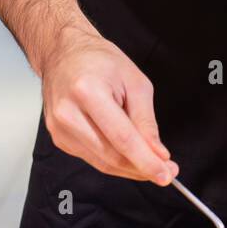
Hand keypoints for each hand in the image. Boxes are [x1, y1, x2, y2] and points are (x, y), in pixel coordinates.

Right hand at [41, 27, 178, 184]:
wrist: (64, 53)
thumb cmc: (100, 61)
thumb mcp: (135, 82)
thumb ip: (146, 121)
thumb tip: (158, 154)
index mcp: (88, 92)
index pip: (122, 138)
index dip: (146, 160)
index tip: (166, 174)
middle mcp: (68, 113)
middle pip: (111, 155)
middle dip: (142, 167)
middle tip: (167, 171)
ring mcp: (59, 129)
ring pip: (102, 162)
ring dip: (130, 168)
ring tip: (152, 164)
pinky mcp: (59, 138)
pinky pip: (93, 158)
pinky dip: (114, 160)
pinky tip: (129, 154)